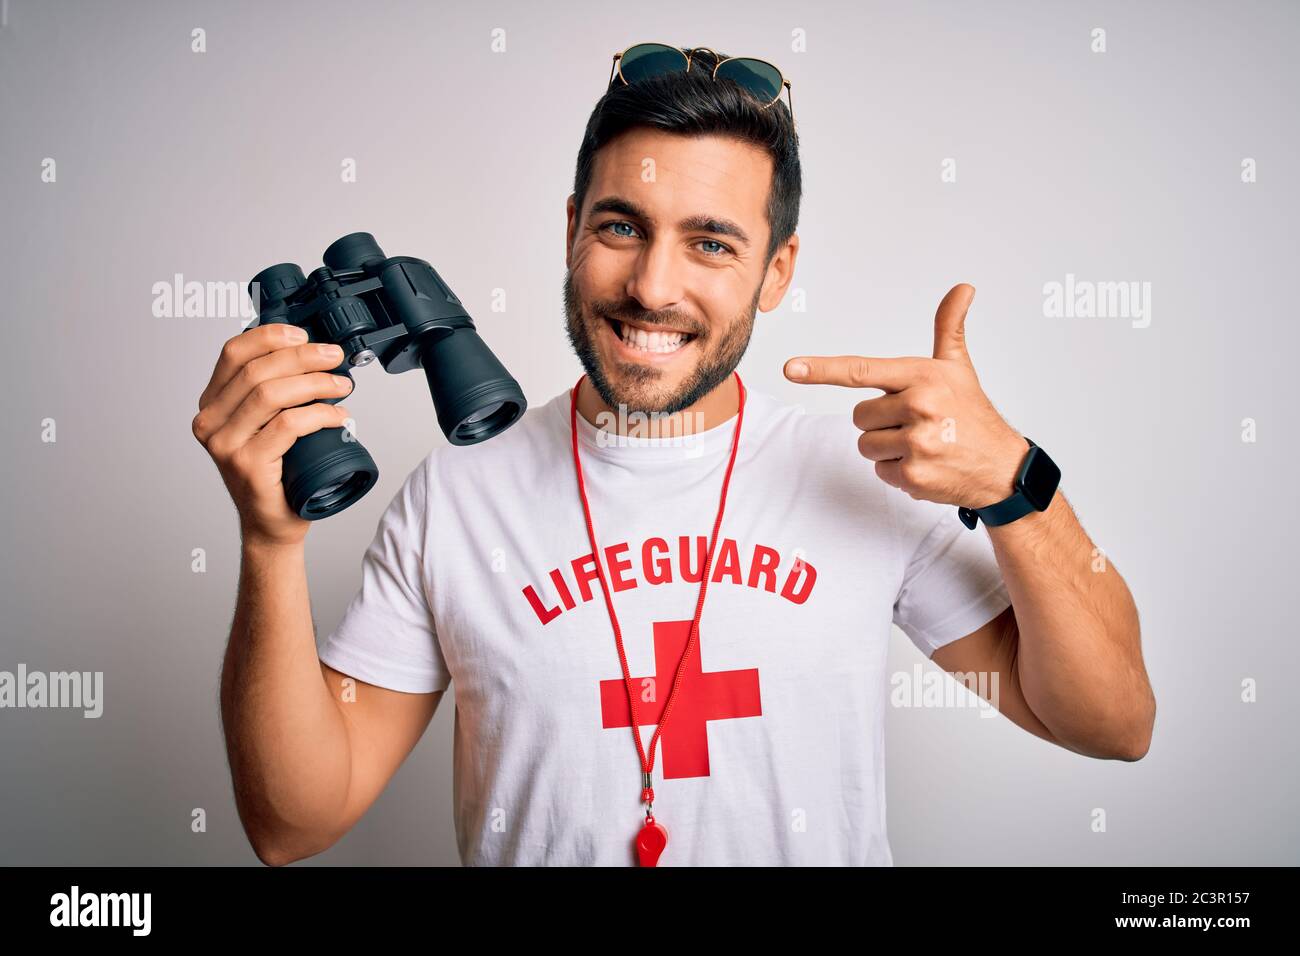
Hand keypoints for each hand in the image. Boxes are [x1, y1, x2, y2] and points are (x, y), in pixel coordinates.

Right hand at [192, 324, 356, 547]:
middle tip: (334, 358)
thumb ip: (274, 391)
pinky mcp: (247, 465)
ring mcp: (225, 445)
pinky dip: (319, 415)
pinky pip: (287, 426)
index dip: (270, 336)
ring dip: (315, 383)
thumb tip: (312, 353)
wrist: (273, 521)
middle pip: (257, 371)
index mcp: (212, 404)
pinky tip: (338, 416)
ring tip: (342, 385)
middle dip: (303, 357)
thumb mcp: (267, 423)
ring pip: (271, 395)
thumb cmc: (276, 472)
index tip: (303, 335)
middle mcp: (210, 422)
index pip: (234, 354)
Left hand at [783, 284, 1028, 507]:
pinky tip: (925, 465)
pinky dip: (897, 472)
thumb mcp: (959, 368)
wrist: (1003, 467)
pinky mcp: (914, 474)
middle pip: (859, 416)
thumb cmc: (973, 413)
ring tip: (922, 445)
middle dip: (881, 423)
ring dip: (887, 449)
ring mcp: (917, 441)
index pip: (861, 370)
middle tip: (917, 424)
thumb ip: (949, 327)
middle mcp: (919, 405)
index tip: (791, 368)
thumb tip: (963, 288)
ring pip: (866, 445)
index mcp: (922, 376)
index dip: (822, 369)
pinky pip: (879, 470)